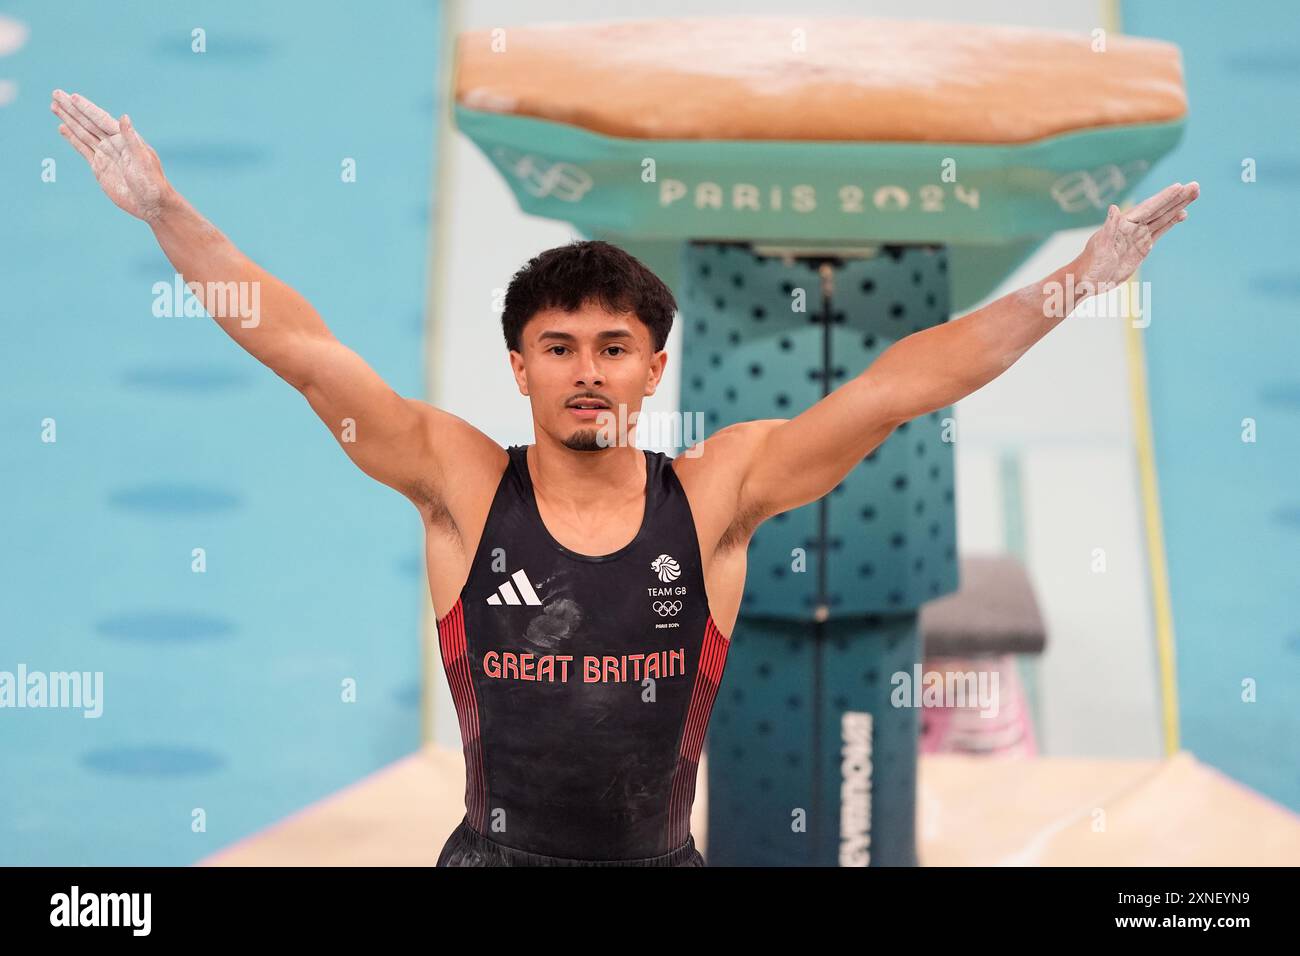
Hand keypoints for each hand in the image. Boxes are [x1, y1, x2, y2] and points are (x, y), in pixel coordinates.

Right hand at [50, 89, 170, 221]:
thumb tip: (124, 117)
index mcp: (124, 139)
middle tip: (56, 93)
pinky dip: (72, 138)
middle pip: (88, 122)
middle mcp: (113, 143)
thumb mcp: (143, 160)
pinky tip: (62, 128)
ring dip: (69, 119)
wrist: (151, 204)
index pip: (101, 119)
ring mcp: (105, 154)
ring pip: (82, 132)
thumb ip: (131, 139)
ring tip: (54, 106)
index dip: (87, 108)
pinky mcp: (99, 167)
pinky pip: (82, 149)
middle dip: (72, 108)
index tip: (72, 97)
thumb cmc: (152, 182)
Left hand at [1076, 181, 1199, 288]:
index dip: (1163, 197)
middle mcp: (1133, 226)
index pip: (1148, 207)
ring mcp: (1138, 236)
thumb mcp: (1099, 247)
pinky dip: (1171, 222)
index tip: (1179, 186)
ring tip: (1193, 194)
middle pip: (1159, 208)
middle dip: (1177, 197)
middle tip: (1195, 185)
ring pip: (1163, 217)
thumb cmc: (1090, 264)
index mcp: (1123, 223)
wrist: (1088, 281)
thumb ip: (1108, 227)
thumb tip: (1113, 208)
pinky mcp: (1142, 247)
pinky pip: (1160, 231)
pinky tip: (1182, 215)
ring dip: (1178, 206)